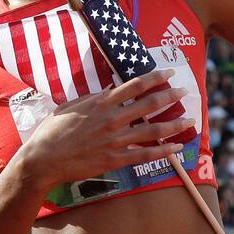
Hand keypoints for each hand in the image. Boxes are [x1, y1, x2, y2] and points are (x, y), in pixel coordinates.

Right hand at [17, 68, 192, 187]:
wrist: (44, 160)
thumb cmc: (52, 132)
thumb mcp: (69, 106)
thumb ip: (92, 97)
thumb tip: (111, 87)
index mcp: (100, 103)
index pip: (134, 86)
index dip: (155, 77)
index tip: (169, 73)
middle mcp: (111, 119)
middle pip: (149, 104)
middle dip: (170, 96)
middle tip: (184, 93)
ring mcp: (115, 140)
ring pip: (153, 130)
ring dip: (174, 124)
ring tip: (189, 120)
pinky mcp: (115, 159)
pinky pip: (145, 155)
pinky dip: (163, 151)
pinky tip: (176, 148)